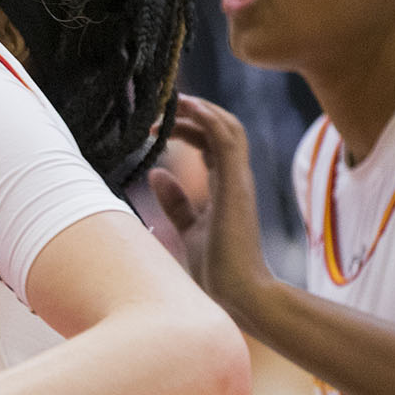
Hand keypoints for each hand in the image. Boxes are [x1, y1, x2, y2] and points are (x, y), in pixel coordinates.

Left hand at [148, 95, 273, 311]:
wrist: (237, 295)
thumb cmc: (216, 270)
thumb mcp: (188, 228)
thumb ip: (176, 201)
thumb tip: (156, 173)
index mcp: (224, 187)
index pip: (210, 143)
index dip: (186, 127)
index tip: (156, 125)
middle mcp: (234, 179)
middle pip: (220, 128)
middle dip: (193, 111)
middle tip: (162, 104)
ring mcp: (238, 180)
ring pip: (227, 127)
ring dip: (200, 109)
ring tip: (172, 99)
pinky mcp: (236, 184)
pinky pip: (226, 139)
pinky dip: (208, 118)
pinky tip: (187, 108)